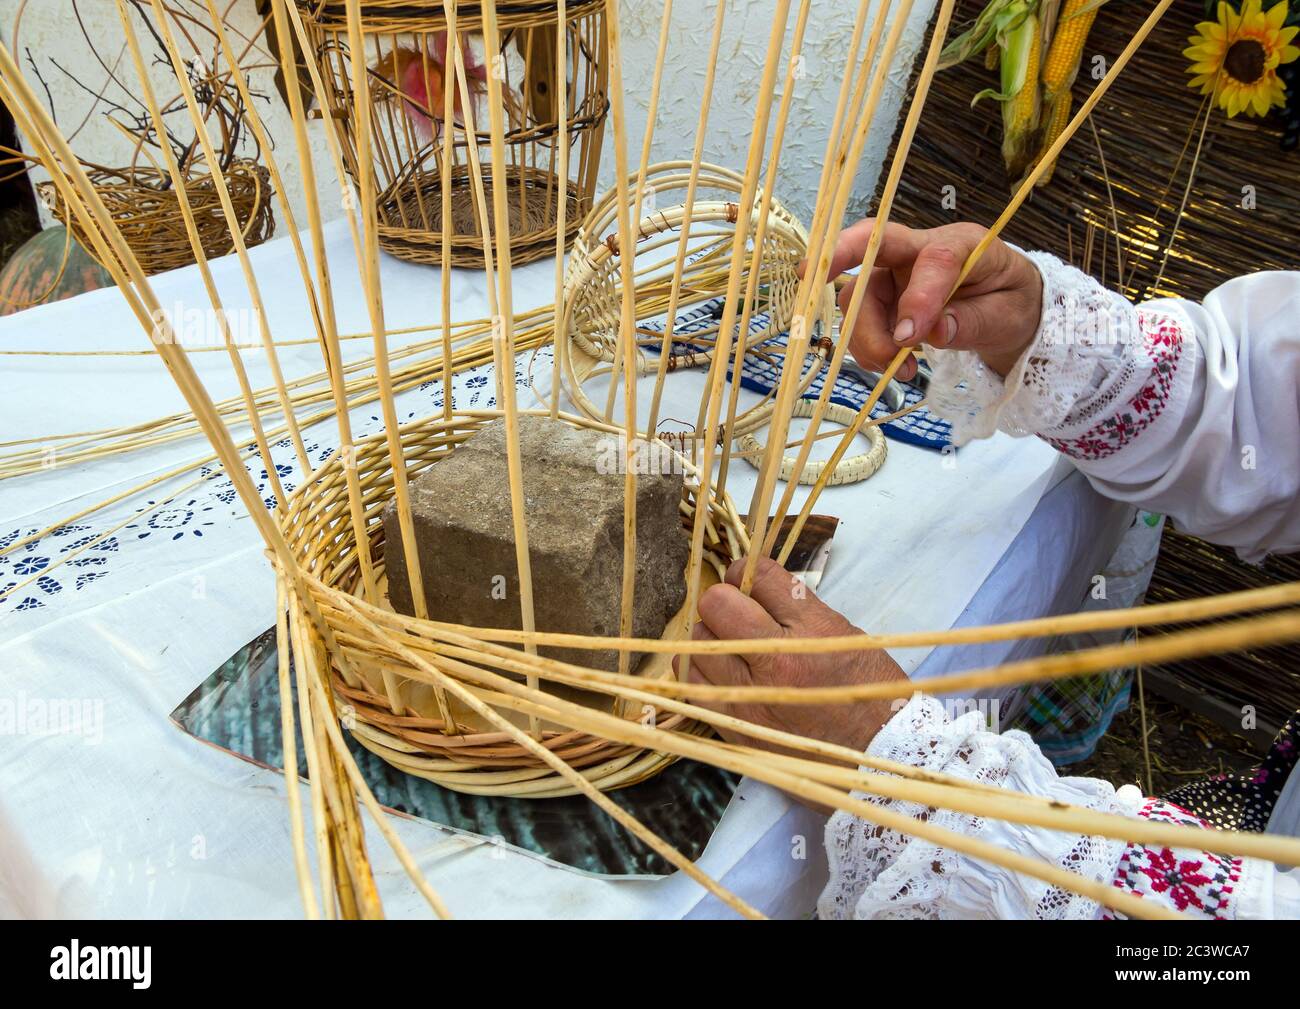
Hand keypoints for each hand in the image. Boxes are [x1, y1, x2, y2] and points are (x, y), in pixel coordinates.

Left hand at [673, 556, 906, 757]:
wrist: (878, 756)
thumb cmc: (867, 691)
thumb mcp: (844, 633)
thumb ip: (797, 609)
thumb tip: (753, 586)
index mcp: (812, 630)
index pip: (757, 575)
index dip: (747, 572)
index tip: (748, 582)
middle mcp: (777, 660)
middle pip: (716, 604)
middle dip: (724, 601)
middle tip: (738, 614)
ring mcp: (752, 696)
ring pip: (697, 643)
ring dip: (711, 639)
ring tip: (733, 649)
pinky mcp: (735, 727)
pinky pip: (693, 686)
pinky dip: (701, 673)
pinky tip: (722, 675)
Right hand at [801, 220, 1042, 379]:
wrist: (1003, 310)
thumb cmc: (1008, 302)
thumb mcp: (1008, 315)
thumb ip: (974, 321)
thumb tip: (934, 331)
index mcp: (962, 243)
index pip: (935, 258)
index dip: (919, 295)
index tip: (910, 337)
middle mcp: (919, 250)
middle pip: (872, 243)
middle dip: (840, 257)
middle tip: (827, 293)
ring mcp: (895, 275)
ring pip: (858, 294)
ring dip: (865, 334)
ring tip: (897, 368)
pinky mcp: (882, 301)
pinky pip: (859, 320)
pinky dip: (866, 348)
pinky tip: (892, 365)